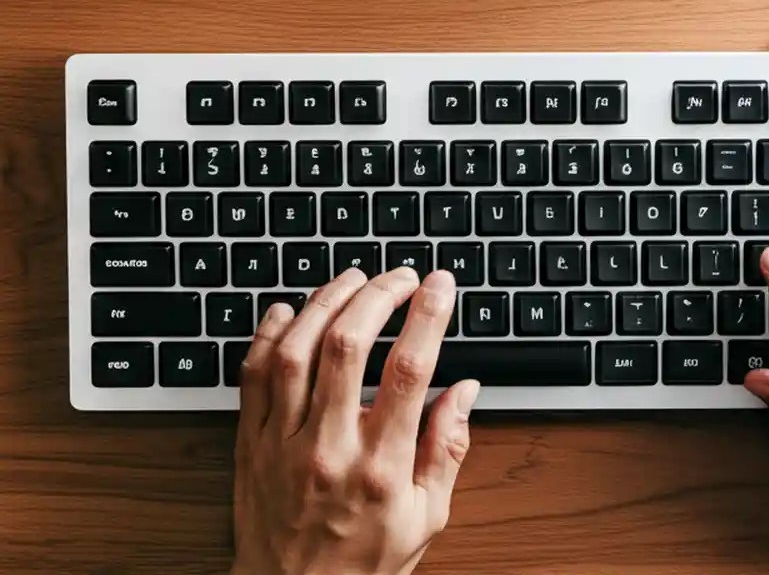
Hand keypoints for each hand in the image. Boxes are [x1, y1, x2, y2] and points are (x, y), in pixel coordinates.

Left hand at [232, 267, 477, 574]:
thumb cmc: (361, 564)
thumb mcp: (427, 517)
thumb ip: (448, 448)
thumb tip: (466, 391)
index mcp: (382, 465)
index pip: (409, 371)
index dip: (427, 316)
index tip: (438, 285)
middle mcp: (329, 446)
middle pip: (348, 346)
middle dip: (378, 295)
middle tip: (398, 276)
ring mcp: (282, 442)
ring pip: (296, 351)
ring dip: (325, 303)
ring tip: (352, 280)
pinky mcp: (249, 443)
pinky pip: (252, 375)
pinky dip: (268, 334)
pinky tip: (291, 312)